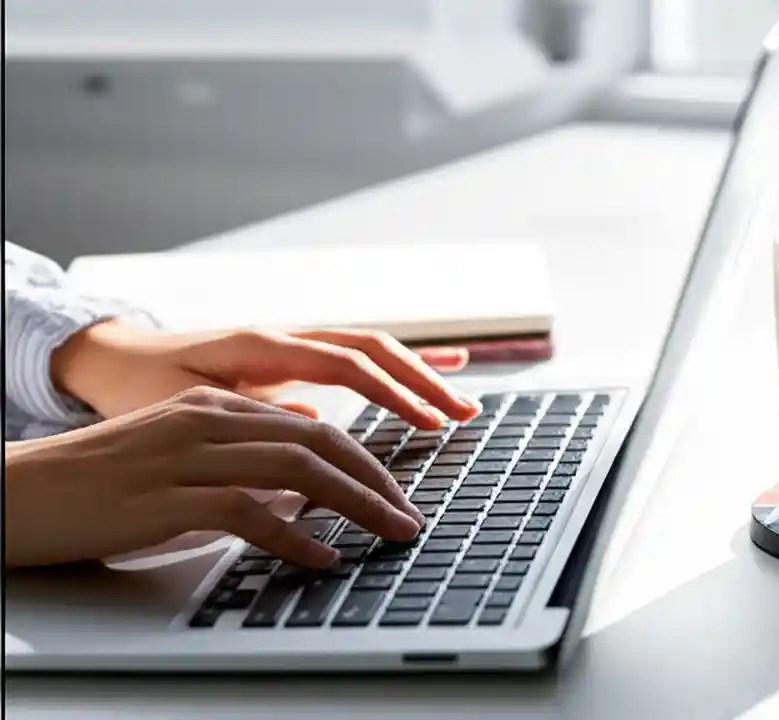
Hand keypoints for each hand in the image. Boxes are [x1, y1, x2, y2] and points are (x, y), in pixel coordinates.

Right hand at [3, 387, 426, 568]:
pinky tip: (323, 557)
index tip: (395, 489)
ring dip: (356, 504)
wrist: (15, 492)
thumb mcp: (175, 455)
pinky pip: (248, 513)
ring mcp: (185, 456)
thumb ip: (234, 460)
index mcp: (211, 406)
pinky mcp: (164, 498)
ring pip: (297, 471)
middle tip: (409, 514)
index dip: (363, 457)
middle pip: (317, 441)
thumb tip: (296, 486)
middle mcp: (205, 420)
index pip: (310, 425)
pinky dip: (295, 536)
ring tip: (391, 533)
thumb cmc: (94, 481)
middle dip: (375, 478)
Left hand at [51, 322, 480, 428]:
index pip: (347, 364)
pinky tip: (433, 368)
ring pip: (371, 349)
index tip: (429, 423)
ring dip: (419, 373)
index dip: (393, 393)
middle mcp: (285, 336)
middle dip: (423, 381)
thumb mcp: (183, 408)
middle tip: (463, 414)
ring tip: (462, 400)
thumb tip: (314, 426)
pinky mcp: (292, 359)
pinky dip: (397, 365)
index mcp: (262, 344)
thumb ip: (248, 415)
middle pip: (373, 349)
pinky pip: (355, 356)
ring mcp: (291, 345)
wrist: (110, 358)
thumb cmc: (139, 387)